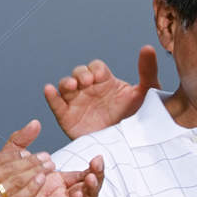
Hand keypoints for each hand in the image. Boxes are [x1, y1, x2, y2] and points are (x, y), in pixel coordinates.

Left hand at [0, 143, 105, 196]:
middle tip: (97, 165)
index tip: (97, 157)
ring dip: (90, 192)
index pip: (81, 175)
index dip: (92, 168)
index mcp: (55, 183)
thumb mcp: (9, 160)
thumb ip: (21, 141)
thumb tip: (35, 123)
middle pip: (88, 189)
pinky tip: (76, 196)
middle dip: (96, 177)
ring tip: (91, 178)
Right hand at [44, 47, 158, 140]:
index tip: (100, 77)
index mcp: (106, 83)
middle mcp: (90, 90)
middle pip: (78, 73)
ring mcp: (78, 103)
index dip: (95, 69)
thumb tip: (148, 48)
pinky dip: (51, 96)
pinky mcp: (68, 118)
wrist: (130, 148)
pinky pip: (56, 104)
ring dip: (66, 82)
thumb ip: (148, 71)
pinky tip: (49, 90)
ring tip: (73, 86)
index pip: (95, 67)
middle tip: (87, 82)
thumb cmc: (140, 121)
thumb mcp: (147, 95)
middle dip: (81, 74)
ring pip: (65, 85)